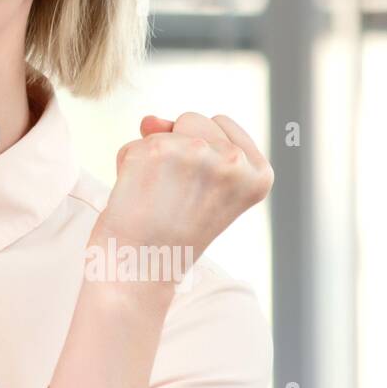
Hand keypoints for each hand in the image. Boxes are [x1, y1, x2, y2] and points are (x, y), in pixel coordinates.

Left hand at [94, 112, 273, 267]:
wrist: (143, 268)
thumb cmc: (172, 229)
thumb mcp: (201, 183)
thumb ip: (186, 141)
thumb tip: (149, 120)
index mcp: (258, 173)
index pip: (220, 125)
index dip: (201, 153)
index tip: (198, 191)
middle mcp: (234, 162)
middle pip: (193, 119)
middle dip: (177, 147)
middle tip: (175, 196)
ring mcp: (195, 154)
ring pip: (162, 128)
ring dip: (152, 156)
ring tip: (158, 196)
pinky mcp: (155, 152)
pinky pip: (133, 144)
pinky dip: (128, 167)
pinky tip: (138, 196)